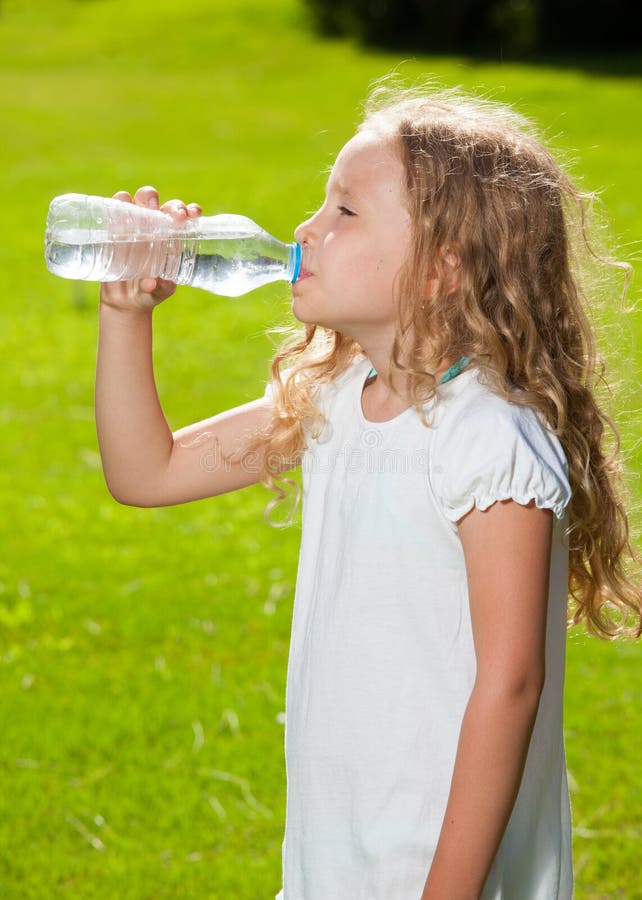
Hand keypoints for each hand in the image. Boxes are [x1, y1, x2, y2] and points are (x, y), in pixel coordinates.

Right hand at [99, 185, 201, 312]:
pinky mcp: (111, 231)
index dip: (187, 209)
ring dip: (140, 199)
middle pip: (159, 203)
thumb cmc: (149, 293)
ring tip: (144, 209)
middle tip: (173, 215)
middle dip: (166, 203)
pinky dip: (116, 206)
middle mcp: (150, 226)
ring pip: (135, 201)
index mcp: (169, 235)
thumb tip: (150, 284)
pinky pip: (112, 211)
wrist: (123, 301)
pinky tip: (118, 211)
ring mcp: (130, 227)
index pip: (180, 214)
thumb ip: (160, 289)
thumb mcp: (158, 293)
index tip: (190, 215)